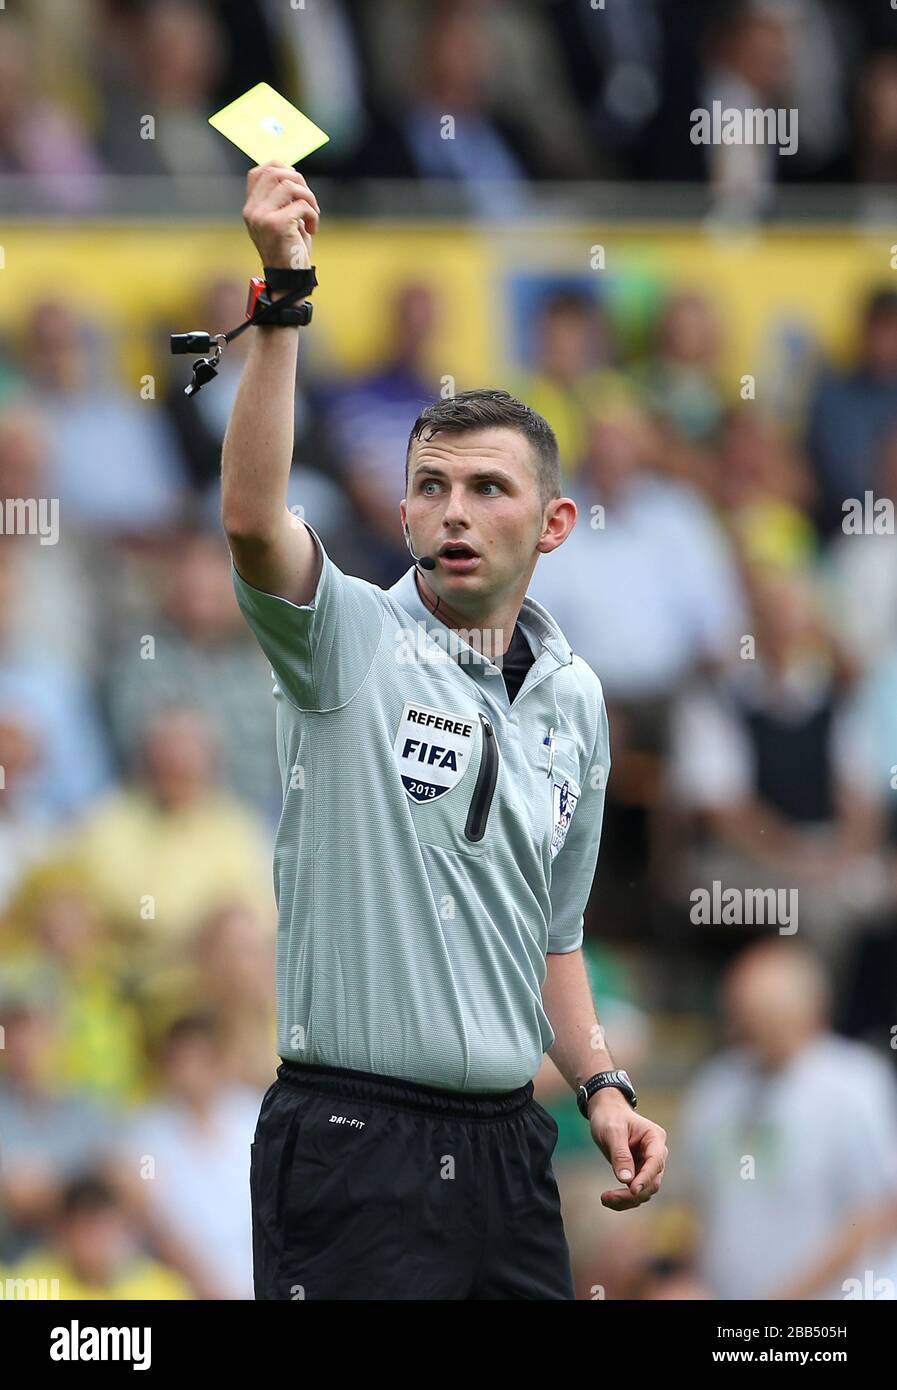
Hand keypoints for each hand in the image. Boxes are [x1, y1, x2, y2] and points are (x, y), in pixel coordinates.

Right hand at [242, 162, 319, 270]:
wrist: (288, 279)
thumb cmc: (289, 250)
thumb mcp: (281, 220)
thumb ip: (282, 198)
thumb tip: (292, 172)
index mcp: (251, 208)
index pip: (258, 172)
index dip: (280, 167)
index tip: (297, 184)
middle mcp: (252, 211)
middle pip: (275, 172)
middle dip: (299, 181)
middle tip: (308, 200)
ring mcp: (262, 217)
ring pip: (289, 185)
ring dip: (309, 197)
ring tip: (313, 215)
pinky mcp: (276, 225)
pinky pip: (301, 205)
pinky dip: (313, 214)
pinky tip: (312, 229)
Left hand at [589, 1090, 667, 1209]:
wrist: (606, 1113)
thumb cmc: (610, 1117)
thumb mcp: (613, 1131)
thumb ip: (620, 1155)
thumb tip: (626, 1181)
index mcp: (655, 1138)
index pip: (655, 1162)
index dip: (645, 1178)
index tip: (632, 1190)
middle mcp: (656, 1153)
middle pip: (652, 1181)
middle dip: (632, 1194)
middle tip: (608, 1198)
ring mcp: (648, 1165)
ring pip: (645, 1191)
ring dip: (627, 1199)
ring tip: (605, 1199)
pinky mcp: (639, 1173)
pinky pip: (636, 1191)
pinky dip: (624, 1198)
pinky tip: (608, 1200)